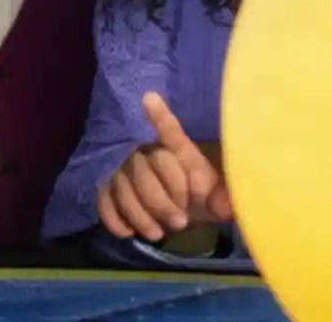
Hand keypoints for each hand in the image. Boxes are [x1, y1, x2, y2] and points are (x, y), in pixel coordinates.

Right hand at [97, 91, 232, 240]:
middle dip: (163, 202)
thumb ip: (224, 200)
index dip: (158, 117)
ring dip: (141, 216)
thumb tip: (227, 206)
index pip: (169, 132)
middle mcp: (146, 152)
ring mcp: (122, 168)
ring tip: (157, 233)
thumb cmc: (199, 199)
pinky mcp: (105, 187)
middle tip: (180, 222)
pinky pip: (104, 201)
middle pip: (145, 171)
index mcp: (179, 150)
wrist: (178, 212)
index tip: (149, 98)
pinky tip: (129, 232)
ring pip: (124, 190)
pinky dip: (116, 220)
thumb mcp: (216, 199)